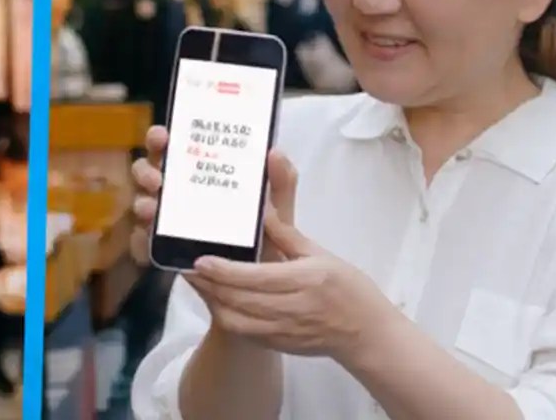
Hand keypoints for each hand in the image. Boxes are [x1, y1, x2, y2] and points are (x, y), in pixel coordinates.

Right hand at [130, 127, 297, 264]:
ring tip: (153, 210)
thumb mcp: (277, 207)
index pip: (172, 148)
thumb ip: (281, 181)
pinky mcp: (163, 248)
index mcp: (200, 173)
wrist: (264, 280)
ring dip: (142, 203)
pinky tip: (148, 238)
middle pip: (148, 171)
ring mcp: (166, 220)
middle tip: (158, 179)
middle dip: (145, 170)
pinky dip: (141, 239)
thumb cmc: (267, 236)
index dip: (160, 138)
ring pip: (141, 203)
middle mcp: (177, 192)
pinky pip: (142, 241)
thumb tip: (276, 152)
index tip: (163, 137)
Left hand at [187, 209, 398, 363]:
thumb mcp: (320, 255)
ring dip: (212, 301)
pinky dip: (226, 316)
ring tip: (197, 281)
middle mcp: (292, 308)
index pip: (255, 277)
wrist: (367, 335)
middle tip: (188, 267)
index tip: (201, 260)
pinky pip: (245, 333)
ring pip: (236, 320)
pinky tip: (216, 301)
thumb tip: (263, 210)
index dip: (224, 270)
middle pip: (239, 299)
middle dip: (209, 284)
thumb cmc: (348, 289)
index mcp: (304, 281)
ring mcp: (285, 330)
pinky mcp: (280, 344)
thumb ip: (287, 234)